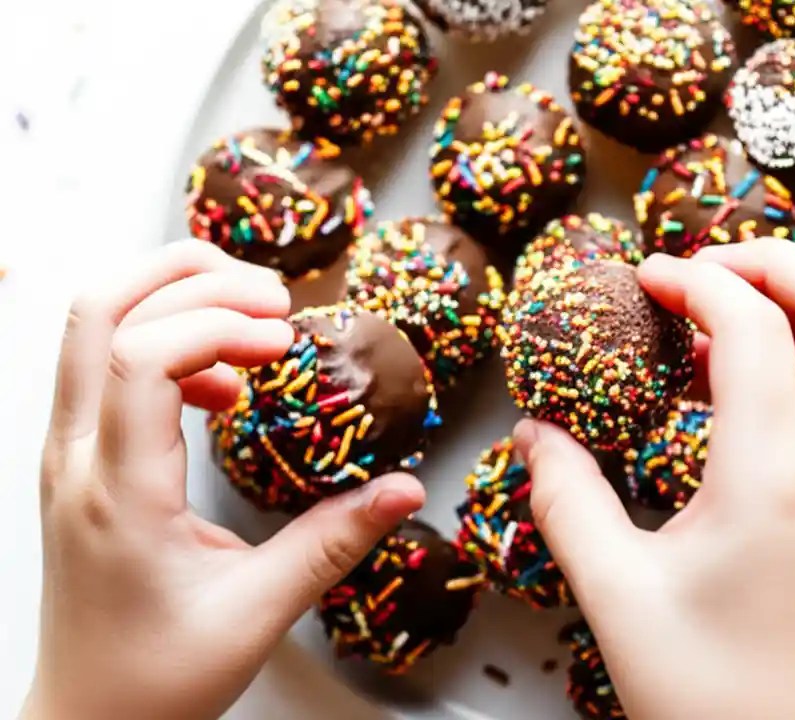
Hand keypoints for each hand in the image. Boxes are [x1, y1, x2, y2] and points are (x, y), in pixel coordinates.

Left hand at [26, 241, 424, 719]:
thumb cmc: (154, 678)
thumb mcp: (259, 611)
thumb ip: (334, 541)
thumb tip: (402, 490)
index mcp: (118, 493)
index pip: (142, 357)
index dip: (218, 326)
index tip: (285, 344)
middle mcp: (77, 459)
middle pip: (101, 309)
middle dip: (189, 276)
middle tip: (272, 297)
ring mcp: (69, 455)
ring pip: (96, 325)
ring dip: (175, 299)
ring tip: (256, 325)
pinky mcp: (82, 460)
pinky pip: (109, 365)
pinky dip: (170, 345)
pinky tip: (224, 387)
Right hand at [516, 238, 794, 719]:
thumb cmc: (712, 701)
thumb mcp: (617, 594)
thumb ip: (567, 498)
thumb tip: (538, 433)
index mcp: (777, 478)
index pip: (754, 323)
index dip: (695, 278)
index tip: (644, 278)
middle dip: (778, 260)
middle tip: (702, 270)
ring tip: (711, 331)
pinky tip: (739, 396)